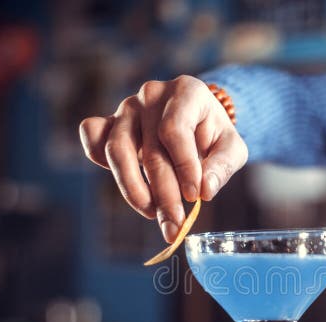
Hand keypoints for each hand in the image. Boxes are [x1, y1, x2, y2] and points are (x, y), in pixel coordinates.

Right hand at [79, 76, 247, 242]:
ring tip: (152, 214)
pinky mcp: (110, 123)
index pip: (175, 130)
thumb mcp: (232, 148)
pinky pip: (93, 140)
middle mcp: (152, 95)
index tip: (194, 198)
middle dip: (164, 194)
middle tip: (174, 225)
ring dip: (132, 189)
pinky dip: (102, 164)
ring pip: (116, 150)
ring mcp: (126, 108)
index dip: (183, 167)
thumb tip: (206, 191)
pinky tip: (128, 188)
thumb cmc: (214, 135)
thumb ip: (223, 166)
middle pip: (150, 150)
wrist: (197, 120)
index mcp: (186, 92)